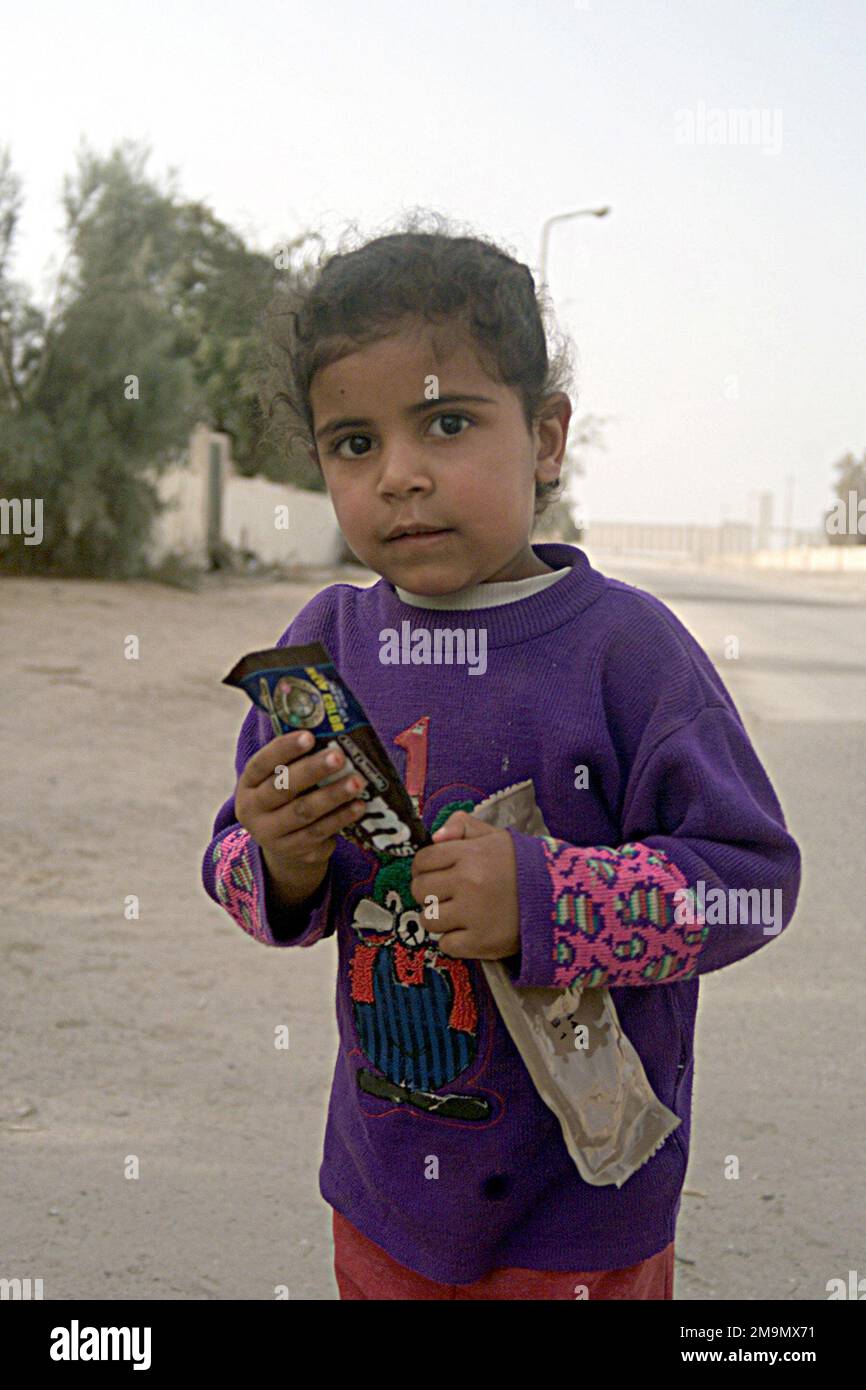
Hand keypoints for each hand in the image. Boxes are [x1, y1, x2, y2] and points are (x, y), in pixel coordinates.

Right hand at [235, 731, 365, 874]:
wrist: (282, 842)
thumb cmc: (287, 796)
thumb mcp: (278, 779)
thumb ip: (296, 761)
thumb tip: (332, 734)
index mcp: (248, 785)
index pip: (261, 764)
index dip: (284, 749)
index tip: (309, 736)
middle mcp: (253, 811)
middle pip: (283, 789)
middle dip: (313, 771)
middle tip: (339, 757)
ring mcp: (271, 835)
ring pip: (304, 813)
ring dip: (332, 796)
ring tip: (357, 782)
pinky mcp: (294, 852)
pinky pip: (319, 834)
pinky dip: (340, 819)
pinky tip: (358, 806)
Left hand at [409, 811, 520, 960]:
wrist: (561, 898)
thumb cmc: (525, 866)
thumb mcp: (497, 837)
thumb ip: (464, 826)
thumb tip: (435, 837)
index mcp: (470, 855)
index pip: (423, 860)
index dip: (424, 867)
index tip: (433, 873)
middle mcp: (468, 883)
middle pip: (420, 890)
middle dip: (429, 892)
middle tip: (445, 894)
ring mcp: (473, 914)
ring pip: (429, 919)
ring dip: (439, 918)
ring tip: (457, 914)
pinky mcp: (481, 942)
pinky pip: (446, 945)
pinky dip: (454, 941)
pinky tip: (469, 931)